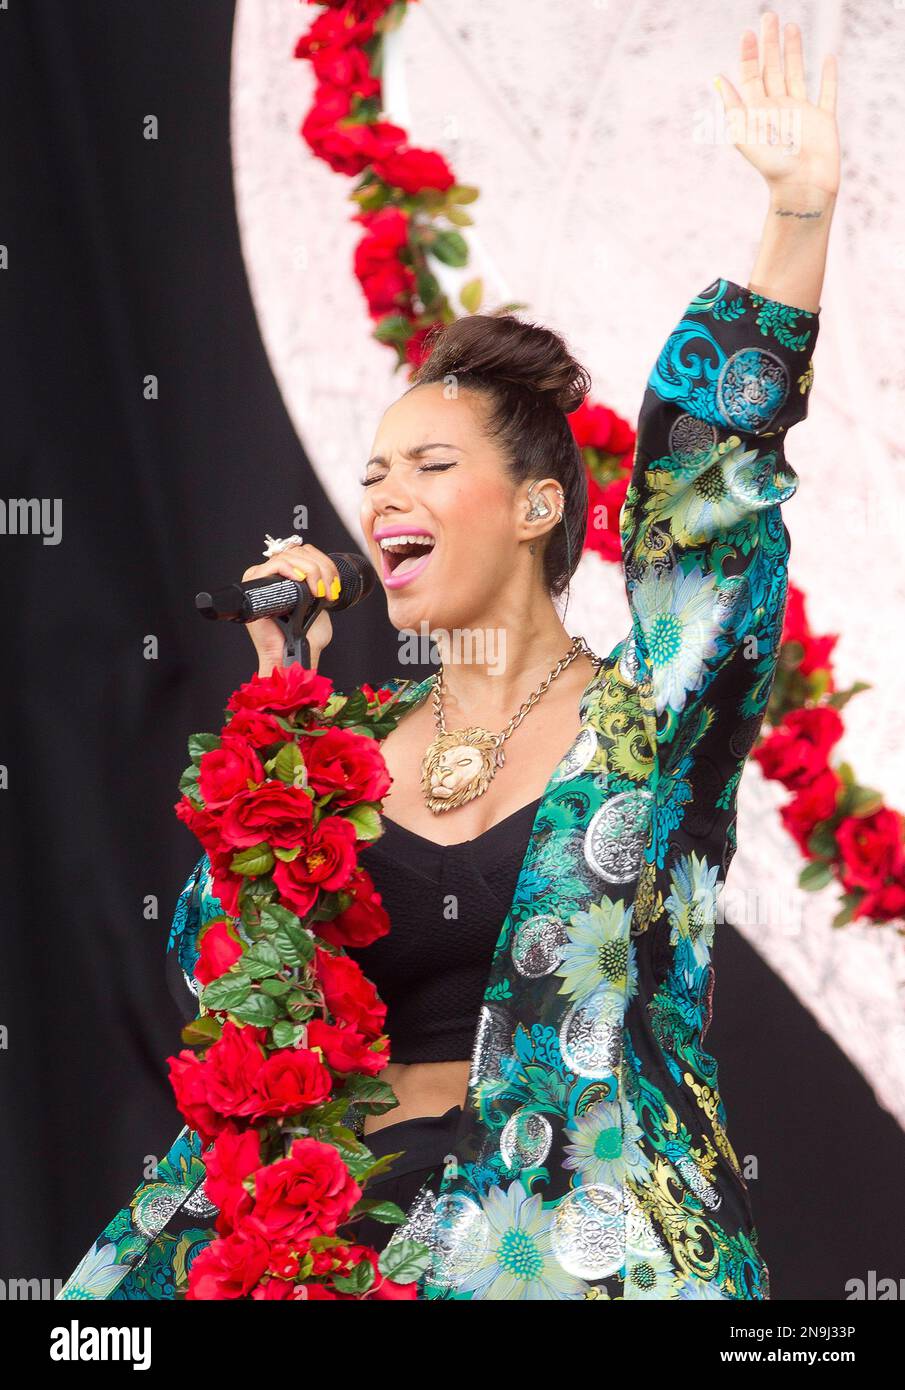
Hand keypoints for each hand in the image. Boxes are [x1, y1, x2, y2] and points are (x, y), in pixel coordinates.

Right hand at [241, 543, 338, 675]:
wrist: (292, 655)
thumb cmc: (304, 638)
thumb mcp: (321, 607)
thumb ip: (321, 587)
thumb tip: (326, 573)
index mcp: (289, 578)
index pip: (305, 554)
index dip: (324, 564)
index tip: (334, 586)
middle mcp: (275, 576)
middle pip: (299, 552)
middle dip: (322, 568)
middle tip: (328, 590)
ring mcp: (264, 579)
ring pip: (290, 555)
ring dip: (311, 570)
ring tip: (319, 592)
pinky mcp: (255, 585)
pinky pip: (273, 564)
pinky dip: (290, 568)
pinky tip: (300, 580)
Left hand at [715, 11, 838, 206]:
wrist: (800, 187)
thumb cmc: (771, 165)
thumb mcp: (745, 134)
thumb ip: (732, 106)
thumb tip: (716, 78)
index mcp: (759, 111)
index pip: (751, 76)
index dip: (748, 54)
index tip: (748, 32)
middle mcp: (779, 108)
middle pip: (773, 69)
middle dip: (770, 44)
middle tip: (769, 16)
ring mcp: (802, 112)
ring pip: (797, 74)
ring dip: (794, 51)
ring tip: (792, 27)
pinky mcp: (823, 120)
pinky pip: (826, 93)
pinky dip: (828, 76)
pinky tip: (828, 59)